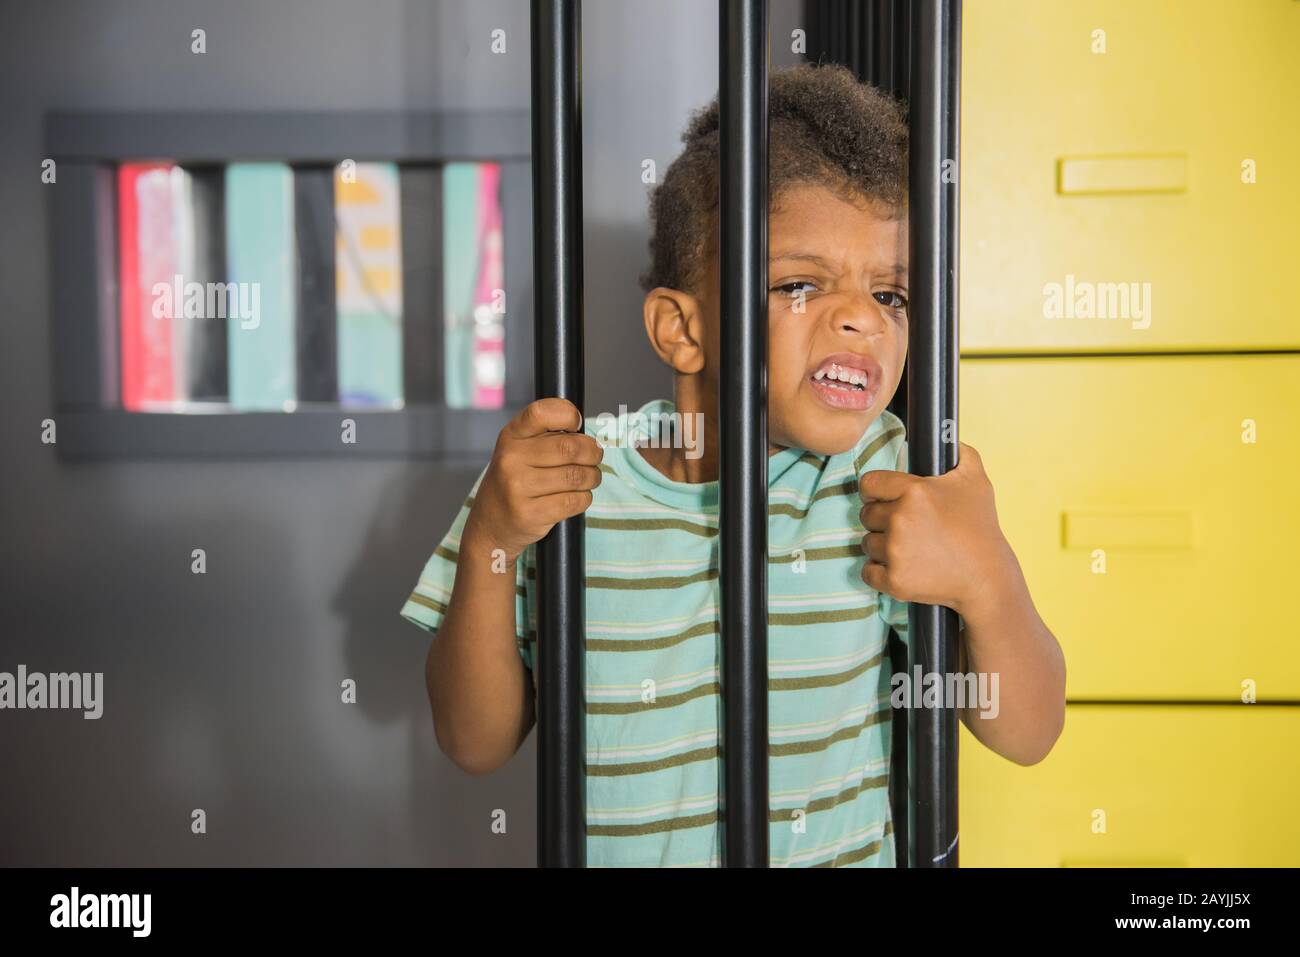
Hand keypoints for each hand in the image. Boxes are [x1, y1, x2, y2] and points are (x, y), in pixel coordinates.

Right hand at [463, 398, 603, 562]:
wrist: (489, 523)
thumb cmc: (515, 481)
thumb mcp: (519, 450)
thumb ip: (547, 436)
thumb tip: (590, 438)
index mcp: (511, 436)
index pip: (541, 412)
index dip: (568, 414)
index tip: (577, 425)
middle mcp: (511, 459)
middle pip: (570, 447)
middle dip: (592, 452)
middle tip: (595, 457)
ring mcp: (517, 488)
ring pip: (576, 476)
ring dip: (592, 477)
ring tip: (589, 478)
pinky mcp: (529, 514)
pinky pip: (574, 501)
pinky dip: (585, 498)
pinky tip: (577, 497)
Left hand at [858, 442, 1013, 616]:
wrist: (987, 577)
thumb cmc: (980, 528)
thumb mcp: (976, 481)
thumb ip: (959, 453)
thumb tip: (947, 435)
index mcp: (914, 492)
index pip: (869, 483)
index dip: (875, 491)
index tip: (882, 498)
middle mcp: (900, 519)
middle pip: (866, 514)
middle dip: (881, 519)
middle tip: (906, 527)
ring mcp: (895, 551)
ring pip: (867, 542)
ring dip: (881, 545)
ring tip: (910, 548)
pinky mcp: (894, 580)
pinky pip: (868, 571)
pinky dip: (880, 571)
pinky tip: (903, 567)